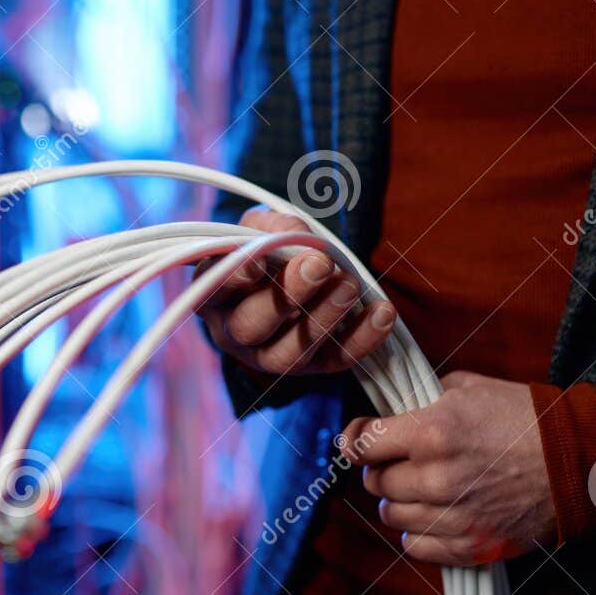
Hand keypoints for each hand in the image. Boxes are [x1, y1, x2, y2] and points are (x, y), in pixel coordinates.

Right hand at [197, 206, 395, 375]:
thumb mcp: (261, 227)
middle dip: (287, 295)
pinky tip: (383, 312)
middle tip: (320, 264)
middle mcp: (234, 333)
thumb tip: (298, 235)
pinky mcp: (311, 368)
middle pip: (251, 326)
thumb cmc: (268, 249)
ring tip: (350, 284)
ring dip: (324, 319)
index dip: (234, 278)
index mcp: (213, 295)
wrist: (293, 274)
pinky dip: (362, 340)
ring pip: (291, 353)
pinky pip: (335, 361)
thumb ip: (272, 226)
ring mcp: (270, 357)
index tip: (258, 260)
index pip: (214, 290)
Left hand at [341, 372, 555, 566]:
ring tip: (422, 488)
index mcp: (432, 432)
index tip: (359, 440)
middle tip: (403, 462)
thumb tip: (393, 410)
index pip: (363, 444)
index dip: (356, 440)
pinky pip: (416, 547)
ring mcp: (453, 516)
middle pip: (376, 482)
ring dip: (401, 501)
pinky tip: (435, 514)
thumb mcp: (472, 388)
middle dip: (384, 469)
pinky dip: (418, 532)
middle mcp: (436, 477)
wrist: (580, 461)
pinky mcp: (470, 546)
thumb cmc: (528, 420)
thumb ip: (425, 398)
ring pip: (392, 515)